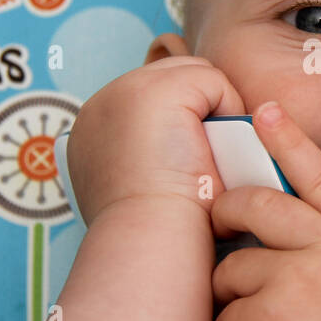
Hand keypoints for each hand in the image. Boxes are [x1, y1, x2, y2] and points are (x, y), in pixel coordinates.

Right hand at [65, 54, 246, 226]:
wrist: (151, 242)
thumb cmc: (160, 234)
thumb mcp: (146, 190)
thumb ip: (158, 158)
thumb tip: (201, 147)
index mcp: (93, 132)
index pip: (152, 101)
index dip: (184, 123)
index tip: (195, 163)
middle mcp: (100, 105)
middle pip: (174, 80)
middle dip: (201, 111)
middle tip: (211, 158)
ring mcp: (124, 89)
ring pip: (194, 77)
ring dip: (214, 112)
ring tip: (216, 155)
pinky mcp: (157, 88)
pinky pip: (212, 80)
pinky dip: (228, 110)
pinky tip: (218, 147)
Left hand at [208, 100, 320, 320]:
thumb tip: (284, 240)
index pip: (320, 175)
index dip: (288, 138)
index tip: (265, 110)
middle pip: (257, 203)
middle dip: (225, 211)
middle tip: (216, 225)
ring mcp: (302, 278)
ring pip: (232, 266)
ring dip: (227, 294)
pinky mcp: (272, 316)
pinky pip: (225, 314)